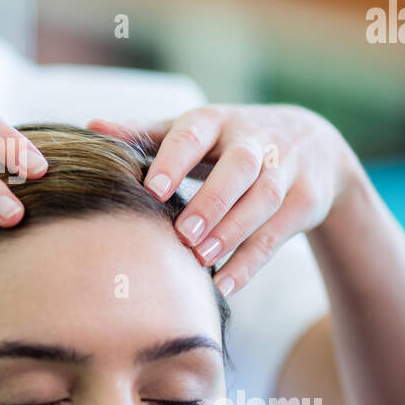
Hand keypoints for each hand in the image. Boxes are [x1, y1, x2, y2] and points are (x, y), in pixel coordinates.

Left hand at [87, 104, 361, 296]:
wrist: (313, 142)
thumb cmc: (230, 140)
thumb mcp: (193, 130)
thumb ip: (145, 134)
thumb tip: (91, 126)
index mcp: (217, 120)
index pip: (195, 135)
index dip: (175, 160)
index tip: (152, 189)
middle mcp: (256, 141)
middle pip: (240, 167)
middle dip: (213, 200)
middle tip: (183, 234)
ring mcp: (286, 170)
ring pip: (264, 201)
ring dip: (233, 232)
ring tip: (201, 260)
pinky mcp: (306, 201)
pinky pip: (278, 234)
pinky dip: (251, 262)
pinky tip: (224, 284)